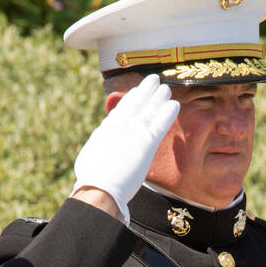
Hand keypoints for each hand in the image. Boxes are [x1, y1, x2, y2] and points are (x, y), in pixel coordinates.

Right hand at [72, 74, 179, 222]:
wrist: (100, 186)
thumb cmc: (92, 177)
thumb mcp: (91, 154)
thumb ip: (100, 145)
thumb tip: (99, 145)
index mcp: (108, 127)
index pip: (122, 108)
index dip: (132, 97)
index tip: (137, 90)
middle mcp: (122, 125)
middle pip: (137, 103)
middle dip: (147, 90)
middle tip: (154, 80)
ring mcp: (135, 132)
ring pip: (150, 109)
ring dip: (159, 97)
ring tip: (166, 89)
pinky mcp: (147, 143)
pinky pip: (161, 124)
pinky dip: (168, 113)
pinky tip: (174, 105)